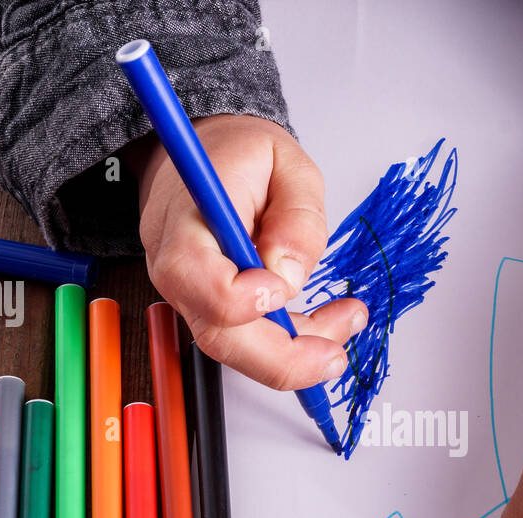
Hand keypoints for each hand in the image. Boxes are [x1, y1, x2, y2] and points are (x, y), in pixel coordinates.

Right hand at [129, 115, 366, 389]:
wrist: (205, 153)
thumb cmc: (240, 152)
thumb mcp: (288, 162)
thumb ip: (296, 216)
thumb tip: (289, 274)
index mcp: (188, 218)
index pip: (196, 277)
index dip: (241, 299)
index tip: (283, 289)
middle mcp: (177, 266)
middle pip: (217, 335)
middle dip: (283, 358)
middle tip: (334, 355)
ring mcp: (190, 292)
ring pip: (236, 348)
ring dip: (295, 353)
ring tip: (345, 325)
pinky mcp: (209, 306)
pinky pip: (245, 340)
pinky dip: (289, 343)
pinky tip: (326, 327)